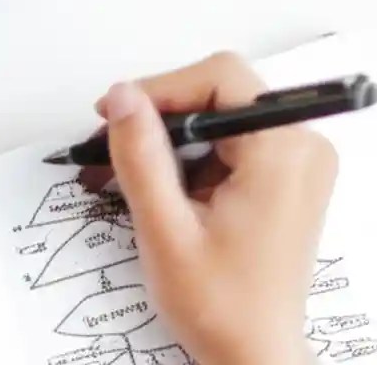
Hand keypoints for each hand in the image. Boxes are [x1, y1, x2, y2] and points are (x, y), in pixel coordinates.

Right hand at [97, 53, 336, 364]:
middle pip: (218, 92)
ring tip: (133, 180)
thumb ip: (141, 155)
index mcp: (284, 153)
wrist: (253, 355)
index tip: (116, 117)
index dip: (160, 89)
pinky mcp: (285, 177)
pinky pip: (230, 141)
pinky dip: (189, 158)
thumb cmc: (220, 305)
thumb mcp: (164, 227)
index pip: (220, 78)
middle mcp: (302, 148)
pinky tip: (163, 191)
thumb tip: (120, 96)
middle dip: (160, 117)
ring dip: (170, 141)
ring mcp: (297, 163)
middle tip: (114, 150)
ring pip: (219, 115)